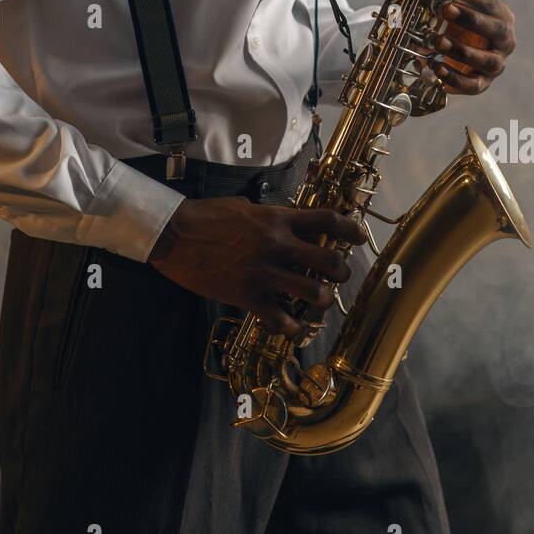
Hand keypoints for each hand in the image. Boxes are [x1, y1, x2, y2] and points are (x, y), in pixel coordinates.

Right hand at [148, 196, 365, 338]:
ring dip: (322, 300)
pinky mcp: (248, 296)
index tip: (358, 237)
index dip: (350, 228)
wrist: (174, 235)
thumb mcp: (242, 206)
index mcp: (277, 219)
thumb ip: (267, 215)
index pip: (326, 220)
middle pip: (330, 260)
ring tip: (318, 301)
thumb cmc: (205, 216)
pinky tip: (293, 327)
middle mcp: (277, 245)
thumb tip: (281, 220)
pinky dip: (292, 327)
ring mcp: (264, 272)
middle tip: (338, 275)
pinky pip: (282, 320)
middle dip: (341, 271)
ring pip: (314, 293)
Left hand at [424, 0, 515, 95]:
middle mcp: (504, 38)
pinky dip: (455, 79)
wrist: (460, 52)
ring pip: (487, 60)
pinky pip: (473, 85)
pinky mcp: (483, 82)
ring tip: (437, 41)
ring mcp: (496, 62)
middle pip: (496, 29)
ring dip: (461, 51)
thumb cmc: (456, 24)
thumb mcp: (447, 5)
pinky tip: (437, 70)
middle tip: (445, 10)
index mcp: (499, 13)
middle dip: (470, 19)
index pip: (491, 1)